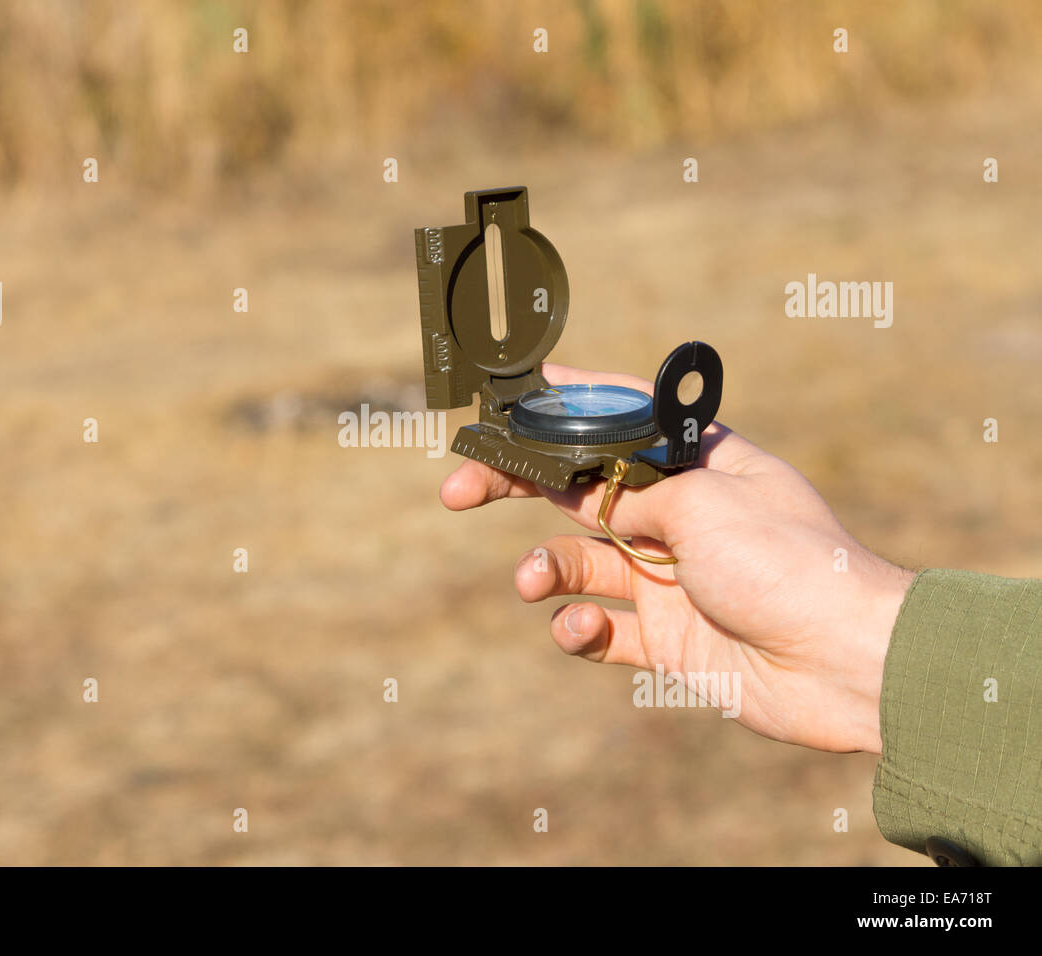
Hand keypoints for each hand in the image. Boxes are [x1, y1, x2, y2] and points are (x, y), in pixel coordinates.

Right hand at [440, 363, 913, 753]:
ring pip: (578, 561)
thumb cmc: (786, 561)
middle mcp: (679, 516)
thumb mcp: (702, 500)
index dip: (570, 404)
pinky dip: (576, 628)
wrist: (842, 664)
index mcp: (699, 465)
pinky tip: (578, 629)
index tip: (520, 389)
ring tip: (531, 581)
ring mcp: (669, 579)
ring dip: (543, 567)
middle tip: (456, 487)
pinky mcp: (665, 640)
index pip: (621, 421)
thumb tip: (591, 498)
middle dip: (516, 486)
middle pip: (578, 490)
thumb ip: (632, 495)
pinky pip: (600, 630)